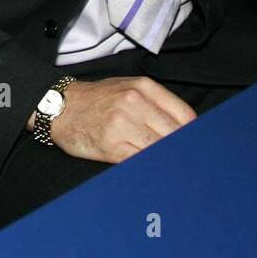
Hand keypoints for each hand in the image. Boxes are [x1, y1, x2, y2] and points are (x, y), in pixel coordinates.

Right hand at [27, 77, 197, 163]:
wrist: (60, 106)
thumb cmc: (98, 99)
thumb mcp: (129, 89)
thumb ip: (157, 104)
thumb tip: (188, 131)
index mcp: (143, 87)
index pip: (185, 116)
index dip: (194, 135)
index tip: (197, 146)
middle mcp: (134, 103)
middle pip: (175, 135)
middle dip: (183, 150)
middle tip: (190, 163)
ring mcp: (123, 125)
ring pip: (160, 149)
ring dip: (168, 160)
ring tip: (174, 169)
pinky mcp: (112, 146)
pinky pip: (141, 161)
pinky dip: (149, 166)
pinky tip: (151, 168)